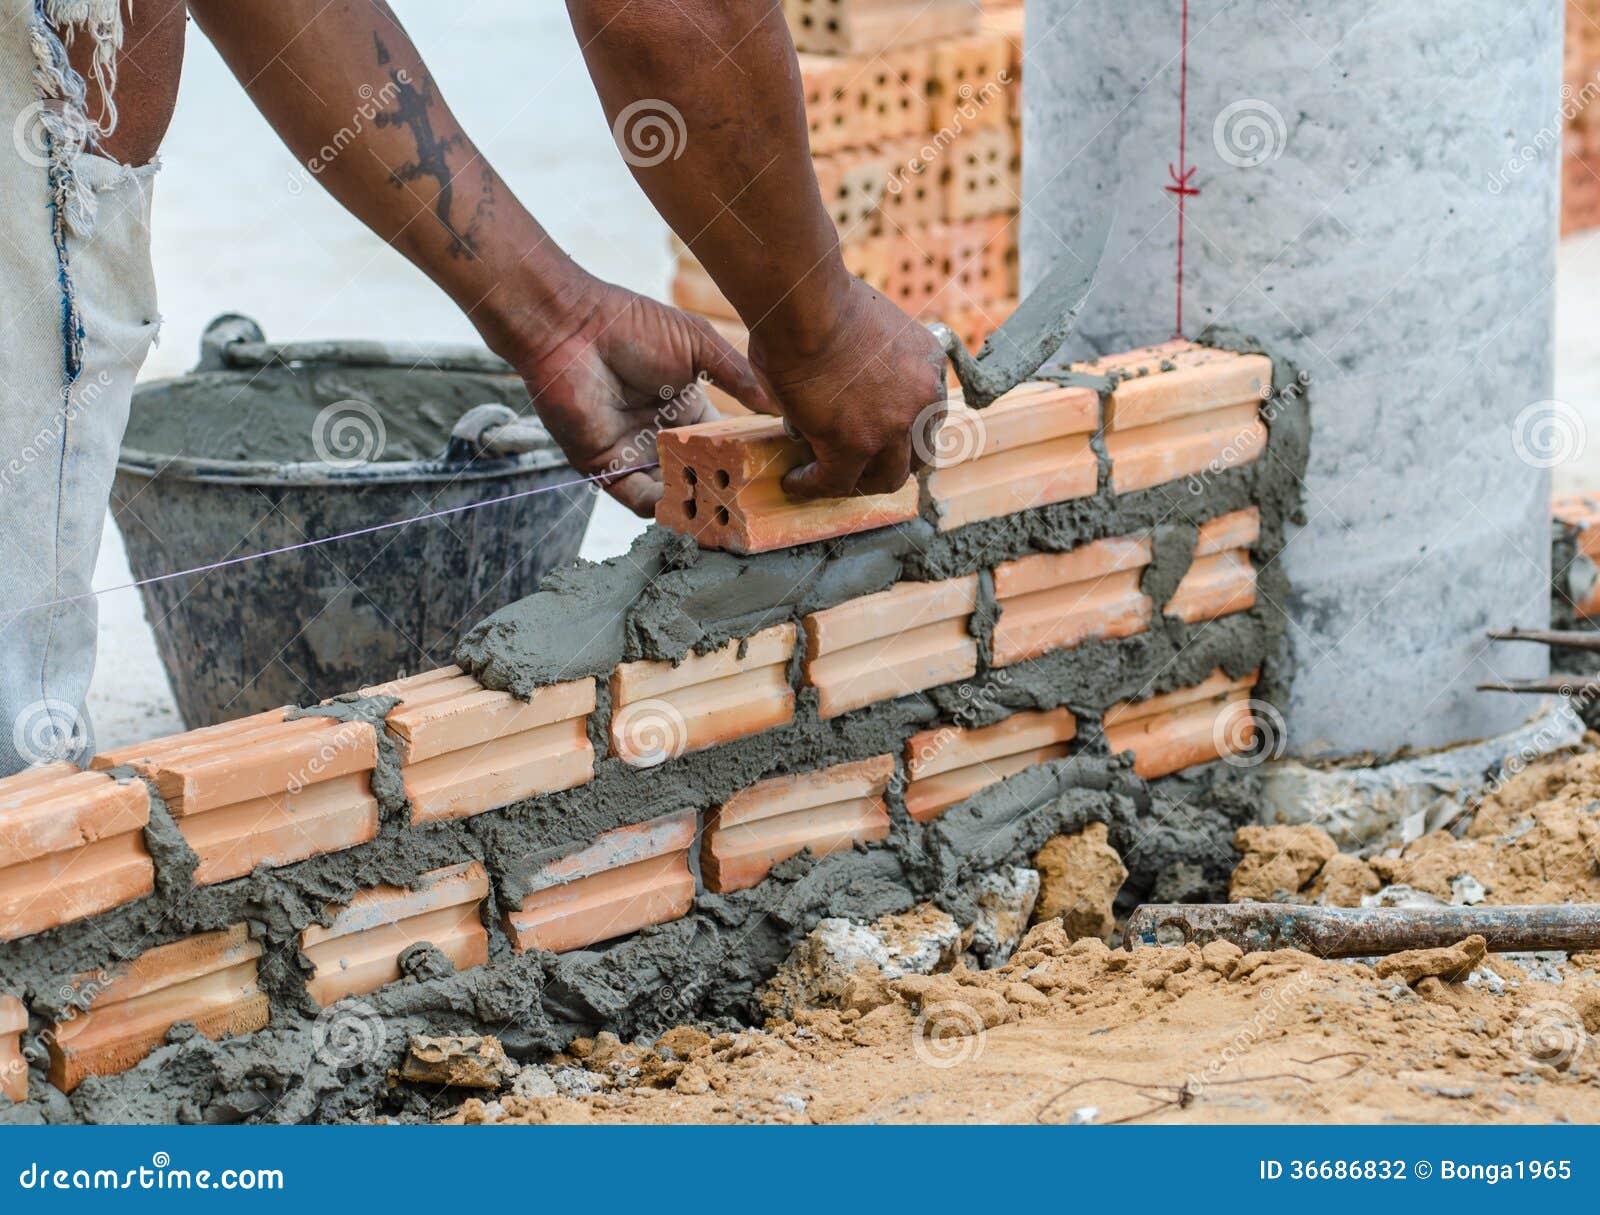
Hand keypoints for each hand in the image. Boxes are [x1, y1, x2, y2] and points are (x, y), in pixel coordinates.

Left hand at [510, 277, 773, 514]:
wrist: (572, 328)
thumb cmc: (632, 324)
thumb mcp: (698, 344)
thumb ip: (737, 375)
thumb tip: (776, 404)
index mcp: (686, 406)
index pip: (721, 443)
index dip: (743, 457)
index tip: (772, 471)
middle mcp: (661, 434)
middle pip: (699, 473)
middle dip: (723, 488)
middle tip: (753, 504)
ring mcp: (633, 453)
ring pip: (672, 491)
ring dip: (696, 502)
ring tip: (724, 513)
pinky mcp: (605, 468)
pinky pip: (638, 499)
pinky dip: (662, 509)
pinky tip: (687, 510)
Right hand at [746, 277, 947, 499]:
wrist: (807, 304)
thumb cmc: (823, 300)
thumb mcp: (871, 326)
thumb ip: (871, 361)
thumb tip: (841, 378)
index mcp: (929, 363)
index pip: (929, 414)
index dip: (907, 431)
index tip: (885, 435)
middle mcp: (922, 399)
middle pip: (919, 454)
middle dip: (893, 463)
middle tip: (865, 465)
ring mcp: (892, 427)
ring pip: (886, 478)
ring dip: (859, 482)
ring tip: (829, 478)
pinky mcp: (853, 446)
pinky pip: (834, 482)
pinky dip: (813, 485)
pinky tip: (794, 481)